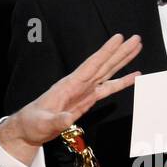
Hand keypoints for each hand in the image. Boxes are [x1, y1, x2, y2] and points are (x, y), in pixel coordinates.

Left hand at [0, 33, 141, 163]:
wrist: (30, 128)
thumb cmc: (34, 123)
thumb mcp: (43, 124)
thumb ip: (56, 121)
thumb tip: (67, 119)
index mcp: (69, 85)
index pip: (91, 65)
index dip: (105, 52)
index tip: (118, 38)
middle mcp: (79, 84)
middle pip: (103, 64)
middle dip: (120, 52)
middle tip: (136, 38)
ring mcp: (84, 90)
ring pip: (107, 72)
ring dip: (122, 60)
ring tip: (136, 48)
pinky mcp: (88, 99)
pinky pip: (108, 88)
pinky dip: (121, 82)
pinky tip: (133, 76)